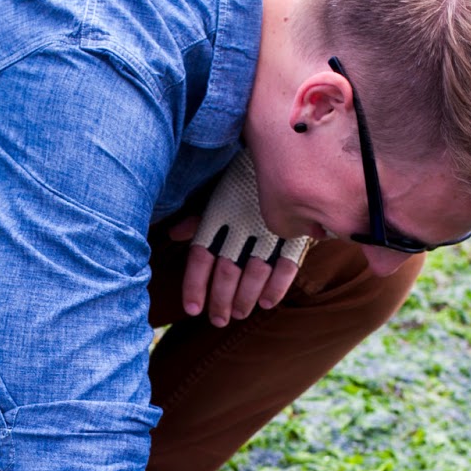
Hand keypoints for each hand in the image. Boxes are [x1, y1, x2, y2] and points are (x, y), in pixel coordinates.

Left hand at [169, 148, 309, 327]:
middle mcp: (241, 224)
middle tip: (217, 320)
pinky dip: (275, 288)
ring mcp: (269, 229)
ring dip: (244, 299)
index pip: (201, 256)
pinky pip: (285, 267)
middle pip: (226, 272)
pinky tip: (265, 303)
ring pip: (253, 275)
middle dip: (220, 301)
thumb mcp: (219, 191)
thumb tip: (175, 235)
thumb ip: (199, 216)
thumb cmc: (247, 175)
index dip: (195, 286)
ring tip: (238, 314)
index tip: (192, 309)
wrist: (289, 150)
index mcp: (218, 212)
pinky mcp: (295, 233)